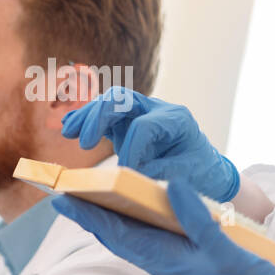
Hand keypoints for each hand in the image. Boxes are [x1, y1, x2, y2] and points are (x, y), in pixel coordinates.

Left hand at [54, 179, 274, 274]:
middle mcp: (173, 268)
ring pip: (141, 241)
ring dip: (118, 220)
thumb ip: (200, 221)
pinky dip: (147, 226)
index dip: (91, 217)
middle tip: (70, 192)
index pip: (122, 236)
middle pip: (124, 238)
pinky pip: (162, 244)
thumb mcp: (231, 254)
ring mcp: (185, 270)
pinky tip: (149, 216)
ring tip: (99, 198)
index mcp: (174, 265)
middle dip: (96, 215)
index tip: (63, 199)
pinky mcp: (199, 270)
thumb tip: (170, 187)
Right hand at [61, 87, 238, 201]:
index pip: (145, 125)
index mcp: (176, 119)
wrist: (206, 168)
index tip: (124, 171)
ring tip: (68, 131)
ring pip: (109, 103)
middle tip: (85, 143)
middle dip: (100, 117)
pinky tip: (69, 128)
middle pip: (122, 100)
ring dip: (87, 116)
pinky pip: (104, 116)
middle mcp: (157, 110)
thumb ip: (163, 172)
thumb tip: (132, 174)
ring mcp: (140, 114)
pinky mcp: (127, 123)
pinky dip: (86, 120)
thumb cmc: (201, 171)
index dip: (131, 148)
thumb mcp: (190, 174)